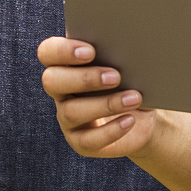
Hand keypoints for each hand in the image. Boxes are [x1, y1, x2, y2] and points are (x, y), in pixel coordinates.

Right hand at [39, 37, 156, 158]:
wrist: (142, 115)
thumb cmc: (131, 80)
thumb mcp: (127, 65)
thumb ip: (118, 53)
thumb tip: (127, 48)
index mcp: (65, 63)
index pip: (48, 52)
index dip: (63, 51)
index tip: (91, 51)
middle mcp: (60, 90)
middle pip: (52, 81)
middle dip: (84, 78)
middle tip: (115, 76)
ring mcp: (66, 117)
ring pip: (72, 111)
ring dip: (106, 104)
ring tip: (134, 98)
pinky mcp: (79, 141)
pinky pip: (88, 139)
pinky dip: (112, 129)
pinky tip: (130, 120)